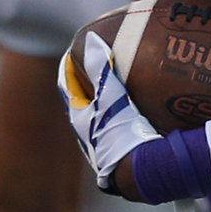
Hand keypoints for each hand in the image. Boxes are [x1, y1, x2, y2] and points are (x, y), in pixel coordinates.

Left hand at [58, 31, 160, 189]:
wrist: (139, 170)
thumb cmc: (121, 132)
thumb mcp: (110, 97)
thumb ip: (100, 68)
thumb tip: (90, 40)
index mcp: (78, 119)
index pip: (67, 87)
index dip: (68, 69)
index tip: (71, 54)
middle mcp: (87, 134)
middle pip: (83, 103)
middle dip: (89, 85)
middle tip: (97, 67)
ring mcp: (103, 145)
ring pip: (101, 117)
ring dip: (107, 101)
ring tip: (121, 85)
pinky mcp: (121, 153)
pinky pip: (120, 127)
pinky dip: (124, 114)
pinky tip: (143, 110)